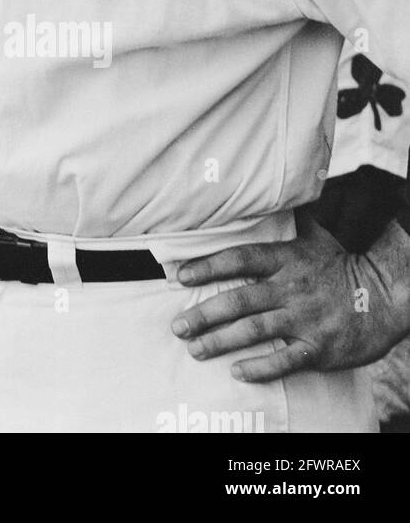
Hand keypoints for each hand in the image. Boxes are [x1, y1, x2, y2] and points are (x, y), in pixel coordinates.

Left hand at [171, 211, 406, 381]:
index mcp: (287, 260)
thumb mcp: (315, 237)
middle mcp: (291, 289)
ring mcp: (305, 320)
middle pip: (239, 300)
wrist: (387, 298)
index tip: (180, 276)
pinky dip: (260, 368)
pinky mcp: (320, 348)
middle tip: (177, 325)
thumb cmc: (342, 266)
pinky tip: (237, 372)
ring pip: (255, 331)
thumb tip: (271, 192)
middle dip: (204, 314)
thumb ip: (288, 219)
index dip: (208, 266)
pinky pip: (285, 360)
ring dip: (221, 341)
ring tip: (194, 349)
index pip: (239, 259)